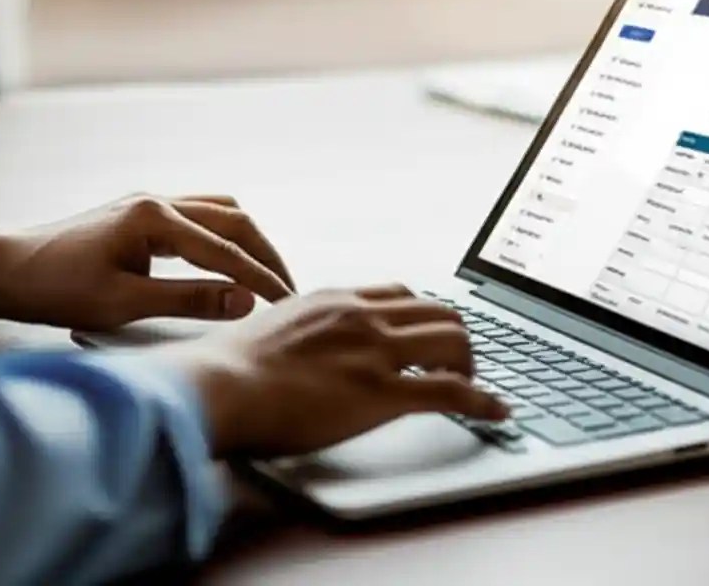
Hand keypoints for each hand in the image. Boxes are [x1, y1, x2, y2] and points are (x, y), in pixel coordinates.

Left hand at [0, 194, 294, 330]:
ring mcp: (149, 202)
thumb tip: (246, 302)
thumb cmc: (56, 289)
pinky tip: (230, 262)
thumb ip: (189, 299)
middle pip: (235, 219)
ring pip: (220, 211)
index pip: (226, 250)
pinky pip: (201, 216)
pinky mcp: (141, 214)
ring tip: (268, 276)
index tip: (289, 305)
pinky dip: (225, 237)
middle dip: (266, 255)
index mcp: (154, 218)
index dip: (262, 279)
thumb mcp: (124, 303)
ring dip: (249, 241)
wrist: (5, 269)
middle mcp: (158, 200)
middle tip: (290, 290)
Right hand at [156, 284, 508, 456]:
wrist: (214, 387)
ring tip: (472, 387)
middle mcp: (362, 316)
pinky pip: (449, 391)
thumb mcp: (268, 330)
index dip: (424, 318)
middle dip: (457, 338)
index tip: (431, 338)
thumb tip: (300, 349)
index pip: (400, 296)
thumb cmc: (225, 369)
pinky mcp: (380, 392)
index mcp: (334, 300)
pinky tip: (495, 412)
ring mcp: (374, 352)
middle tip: (459, 365)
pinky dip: (481, 401)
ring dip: (471, 364)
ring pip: (453, 340)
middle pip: (438, 311)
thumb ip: (299, 332)